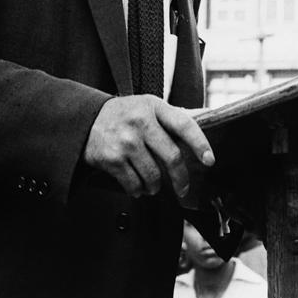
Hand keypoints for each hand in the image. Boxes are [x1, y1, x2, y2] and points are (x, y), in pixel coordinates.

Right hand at [83, 95, 214, 198]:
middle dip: (181, 178)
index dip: (200, 143)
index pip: (184, 124)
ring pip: (153, 175)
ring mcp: (125, 141)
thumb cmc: (126, 113)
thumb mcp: (150, 106)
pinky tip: (138, 186)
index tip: (209, 160)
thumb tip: (210, 114)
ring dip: (156, 186)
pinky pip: (134, 184)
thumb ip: (177, 114)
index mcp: (155, 107)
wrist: (87, 119)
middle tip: (183, 188)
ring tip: (154, 184)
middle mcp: (141, 122)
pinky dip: (139, 190)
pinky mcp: (112, 158)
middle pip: (171, 156)